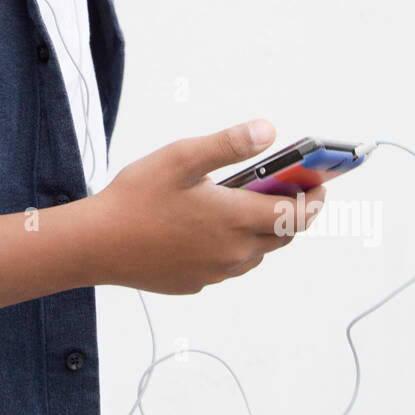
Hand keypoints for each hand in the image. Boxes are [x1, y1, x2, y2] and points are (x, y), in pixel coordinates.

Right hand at [90, 120, 326, 294]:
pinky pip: (227, 266)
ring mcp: (215, 272)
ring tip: (247, 206)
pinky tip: (208, 228)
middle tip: (288, 190)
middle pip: (282, 237)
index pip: (297, 215)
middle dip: (291, 213)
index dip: (315, 199)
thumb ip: (229, 144)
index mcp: (235, 220)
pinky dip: (232, 247)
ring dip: (262, 232)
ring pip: (256, 253)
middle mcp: (233, 252)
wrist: (95, 245)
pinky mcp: (196, 284)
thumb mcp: (181, 158)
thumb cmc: (135, 197)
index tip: (320, 184)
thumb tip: (268, 131)